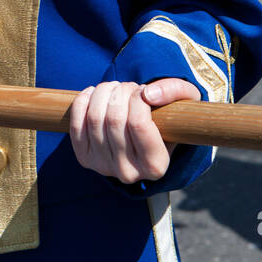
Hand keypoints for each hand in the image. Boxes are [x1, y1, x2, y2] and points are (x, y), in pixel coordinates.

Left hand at [69, 78, 201, 182]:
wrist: (145, 135)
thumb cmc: (168, 117)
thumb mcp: (185, 101)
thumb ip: (174, 91)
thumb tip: (148, 94)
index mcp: (156, 166)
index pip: (138, 124)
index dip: (138, 98)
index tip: (143, 91)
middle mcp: (129, 173)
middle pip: (114, 119)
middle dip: (120, 92)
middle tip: (129, 87)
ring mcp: (104, 167)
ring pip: (95, 119)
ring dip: (103, 92)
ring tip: (114, 88)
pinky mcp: (85, 159)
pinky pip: (76, 125)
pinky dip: (83, 101)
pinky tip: (94, 93)